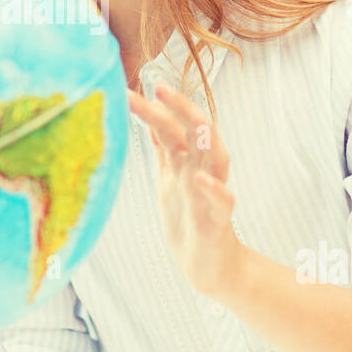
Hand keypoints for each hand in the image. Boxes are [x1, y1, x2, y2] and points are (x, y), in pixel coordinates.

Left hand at [126, 83, 246, 298]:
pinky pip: (223, 201)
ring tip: (188, 116)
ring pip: (215, 155)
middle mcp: (202, 170)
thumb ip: (163, 148)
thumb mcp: (169, 178)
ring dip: (202, 135)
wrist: (206, 264)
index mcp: (186, 161)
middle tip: (158, 87)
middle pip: (196, 131)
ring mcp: (212, 193)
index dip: (153, 108)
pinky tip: (201, 178)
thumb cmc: (187, 218)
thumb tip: (150, 114)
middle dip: (180, 107)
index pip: (171, 126)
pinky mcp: (220, 219)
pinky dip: (214, 188)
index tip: (128, 90)